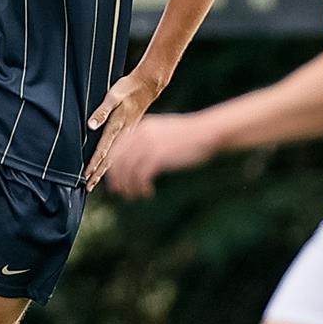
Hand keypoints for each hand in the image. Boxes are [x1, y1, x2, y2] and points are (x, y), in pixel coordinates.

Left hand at [83, 69, 164, 189]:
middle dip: (98, 174)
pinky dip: (117, 164)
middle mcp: (124, 134)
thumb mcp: (113, 96)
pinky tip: (114, 170)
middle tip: (88, 187)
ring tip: (97, 183)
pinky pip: (124, 154)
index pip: (103, 150)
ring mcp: (131, 135)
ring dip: (106, 172)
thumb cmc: (128, 89)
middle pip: (110, 159)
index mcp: (117, 125)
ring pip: (117, 158)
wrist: (148, 86)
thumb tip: (91, 125)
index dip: (93, 164)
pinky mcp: (134, 133)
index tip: (86, 176)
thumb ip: (102, 111)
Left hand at [99, 113, 217, 198]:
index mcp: (141, 128)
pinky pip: (141, 176)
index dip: (114, 168)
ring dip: (130, 187)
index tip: (116, 182)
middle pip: (119, 161)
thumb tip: (138, 158)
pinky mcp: (158, 156)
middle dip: (118, 180)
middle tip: (122, 193)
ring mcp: (148, 145)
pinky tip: (149, 192)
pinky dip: (141, 187)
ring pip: (128, 171)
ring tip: (136, 196)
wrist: (207, 133)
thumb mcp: (164, 132)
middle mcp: (141, 135)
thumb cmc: (191, 136)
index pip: (117, 150)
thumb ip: (149, 140)